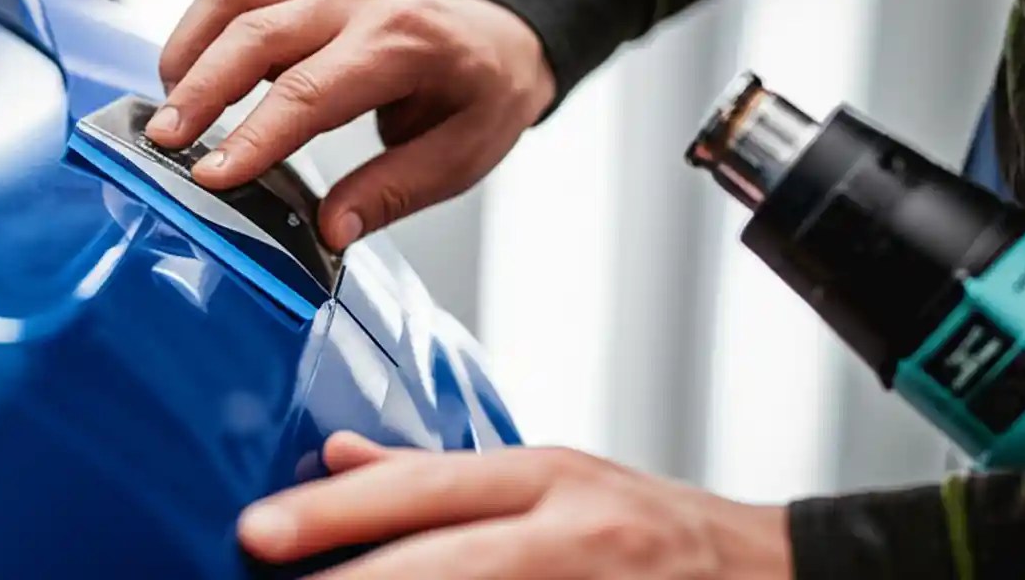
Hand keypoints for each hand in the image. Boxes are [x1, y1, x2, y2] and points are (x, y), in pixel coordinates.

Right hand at [147, 0, 555, 249]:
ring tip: (168, 118)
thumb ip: (392, 191)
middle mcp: (357, 5)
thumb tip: (329, 231)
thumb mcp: (463, 155)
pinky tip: (189, 81)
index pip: (312, 90)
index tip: (212, 177)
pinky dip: (202, 33)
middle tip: (163, 147)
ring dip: (191, 55)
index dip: (256, 136)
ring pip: (236, 3)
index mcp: (404, 44)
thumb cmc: (486, 96)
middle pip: (257, 36)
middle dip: (201, 93)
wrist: (502, 39)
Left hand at [238, 432, 791, 578]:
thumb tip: (343, 457)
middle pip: (441, 555)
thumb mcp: (552, 480)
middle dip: (350, 577)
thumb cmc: (650, 526)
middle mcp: (568, 531)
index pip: (427, 487)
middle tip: (265, 567)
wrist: (764, 574)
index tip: (260, 529)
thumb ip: (445, 475)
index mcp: (550, 478)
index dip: (336, 509)